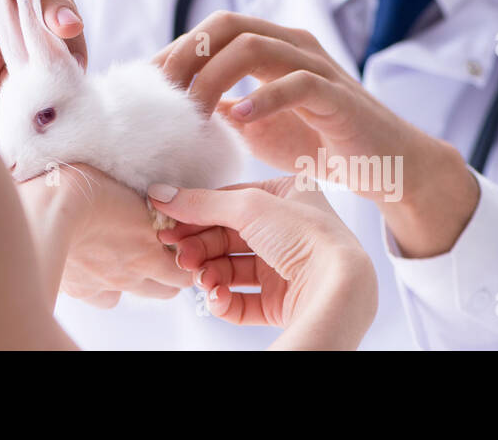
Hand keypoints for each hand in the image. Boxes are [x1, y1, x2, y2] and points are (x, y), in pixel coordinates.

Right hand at [15, 163, 190, 307]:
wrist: (46, 211)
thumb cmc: (84, 187)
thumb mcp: (127, 184)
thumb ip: (147, 199)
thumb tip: (160, 193)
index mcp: (150, 246)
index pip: (184, 269)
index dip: (184, 256)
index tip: (175, 240)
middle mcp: (133, 271)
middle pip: (167, 289)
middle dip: (165, 272)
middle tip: (154, 248)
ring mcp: (106, 284)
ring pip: (132, 295)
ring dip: (134, 281)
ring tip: (121, 256)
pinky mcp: (79, 290)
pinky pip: (100, 296)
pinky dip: (100, 286)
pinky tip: (91, 265)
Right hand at [149, 177, 377, 348]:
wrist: (339, 290)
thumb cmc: (305, 236)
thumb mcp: (248, 206)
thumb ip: (200, 202)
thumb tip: (158, 194)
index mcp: (289, 196)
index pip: (230, 201)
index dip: (197, 213)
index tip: (168, 224)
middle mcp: (288, 231)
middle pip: (227, 237)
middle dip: (200, 247)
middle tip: (179, 256)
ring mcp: (286, 268)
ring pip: (231, 270)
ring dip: (209, 274)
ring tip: (201, 279)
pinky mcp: (283, 302)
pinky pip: (242, 300)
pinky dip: (224, 300)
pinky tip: (216, 298)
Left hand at [152, 11, 478, 256]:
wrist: (385, 165)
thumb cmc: (319, 142)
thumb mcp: (256, 125)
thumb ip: (220, 107)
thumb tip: (175, 106)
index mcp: (271, 44)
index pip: (212, 31)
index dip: (175, 52)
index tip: (146, 87)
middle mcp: (291, 43)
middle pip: (226, 25)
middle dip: (187, 56)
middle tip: (161, 96)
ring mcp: (316, 64)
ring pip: (253, 46)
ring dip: (214, 77)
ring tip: (192, 113)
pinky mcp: (337, 94)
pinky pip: (296, 82)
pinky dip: (262, 97)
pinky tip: (236, 119)